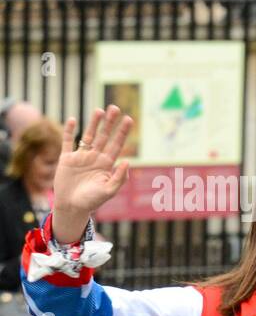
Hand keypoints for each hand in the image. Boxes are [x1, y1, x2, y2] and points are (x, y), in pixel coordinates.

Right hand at [54, 107, 133, 224]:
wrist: (72, 207)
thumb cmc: (92, 201)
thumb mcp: (109, 191)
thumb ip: (119, 178)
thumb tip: (127, 161)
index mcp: (107, 164)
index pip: (117, 144)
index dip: (122, 132)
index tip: (129, 119)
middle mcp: (95, 158)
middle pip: (104, 136)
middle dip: (109, 123)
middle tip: (115, 108)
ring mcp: (80, 157)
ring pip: (88, 136)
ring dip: (93, 123)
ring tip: (99, 110)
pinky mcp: (66, 159)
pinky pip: (68, 142)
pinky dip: (70, 131)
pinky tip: (73, 120)